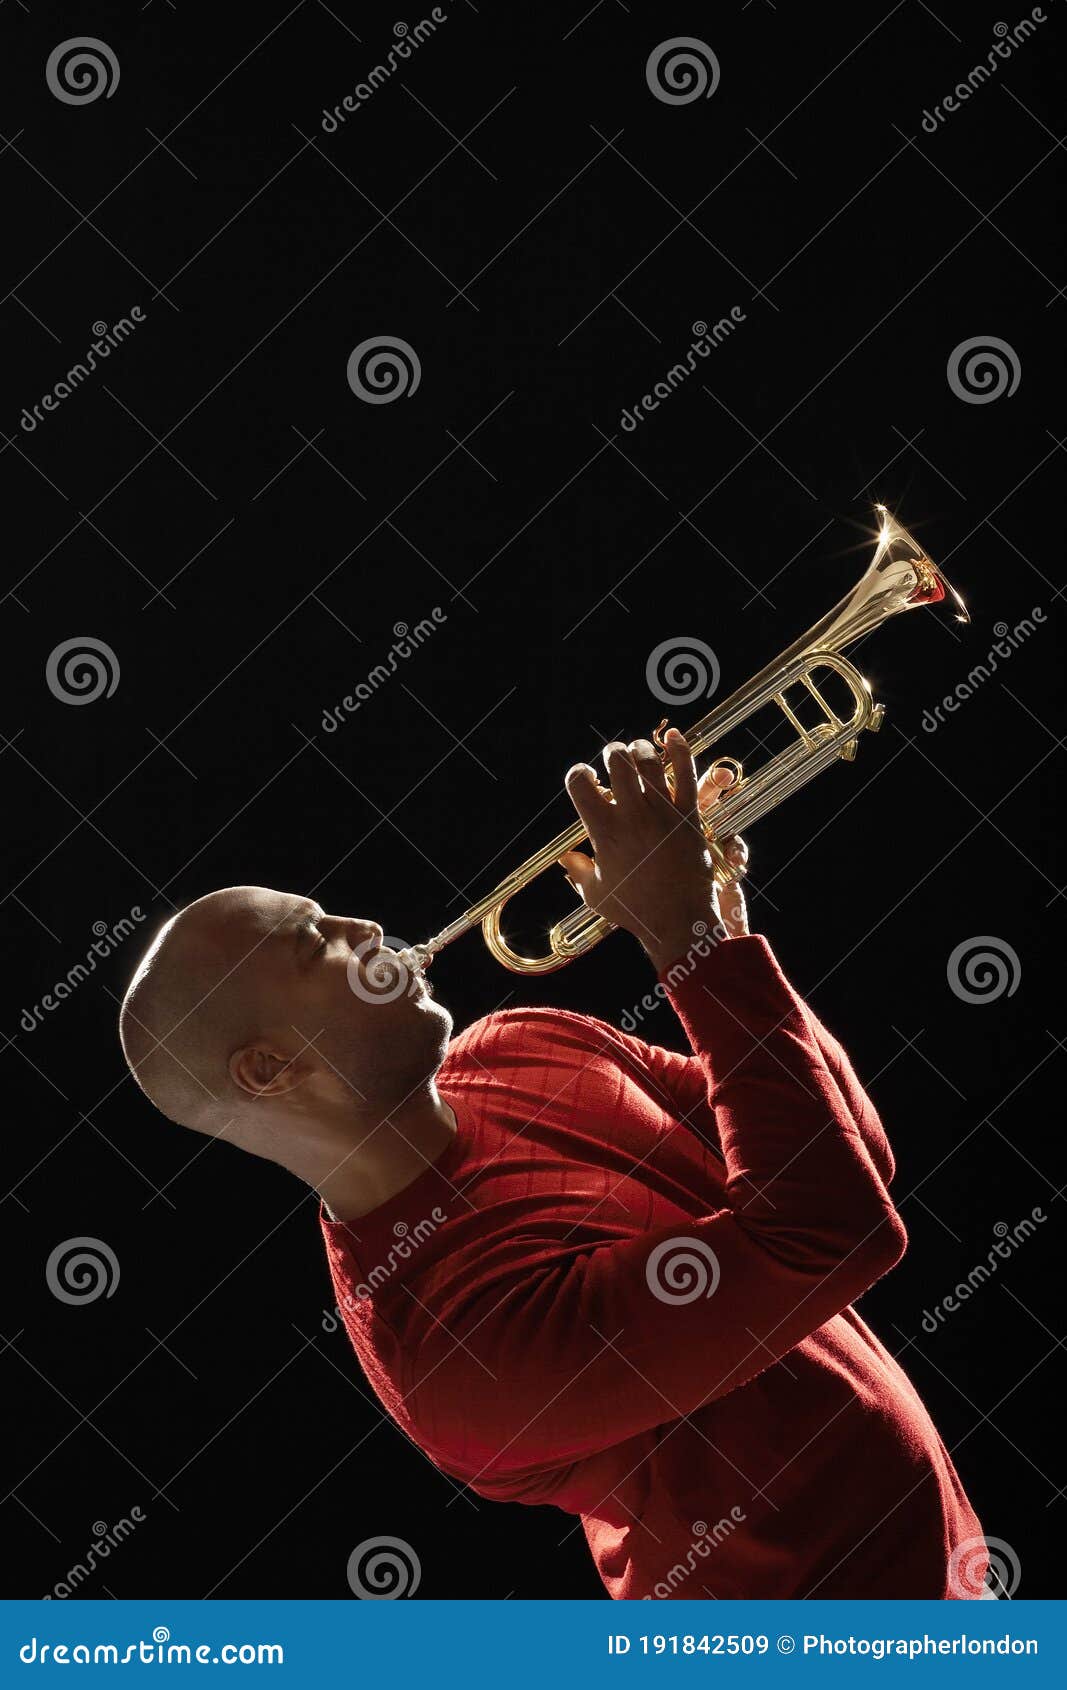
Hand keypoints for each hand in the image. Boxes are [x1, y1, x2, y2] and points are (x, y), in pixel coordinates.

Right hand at [559, 729, 748, 973]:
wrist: (679, 921)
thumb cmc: (635, 911)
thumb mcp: (596, 894)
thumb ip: (579, 871)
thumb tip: (566, 858)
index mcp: (603, 831)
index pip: (579, 783)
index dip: (578, 774)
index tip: (584, 780)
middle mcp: (631, 816)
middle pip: (616, 761)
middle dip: (611, 753)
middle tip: (613, 759)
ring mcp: (662, 813)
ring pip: (649, 761)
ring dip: (640, 751)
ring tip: (638, 755)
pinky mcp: (690, 814)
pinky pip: (687, 772)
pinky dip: (679, 750)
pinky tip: (673, 737)